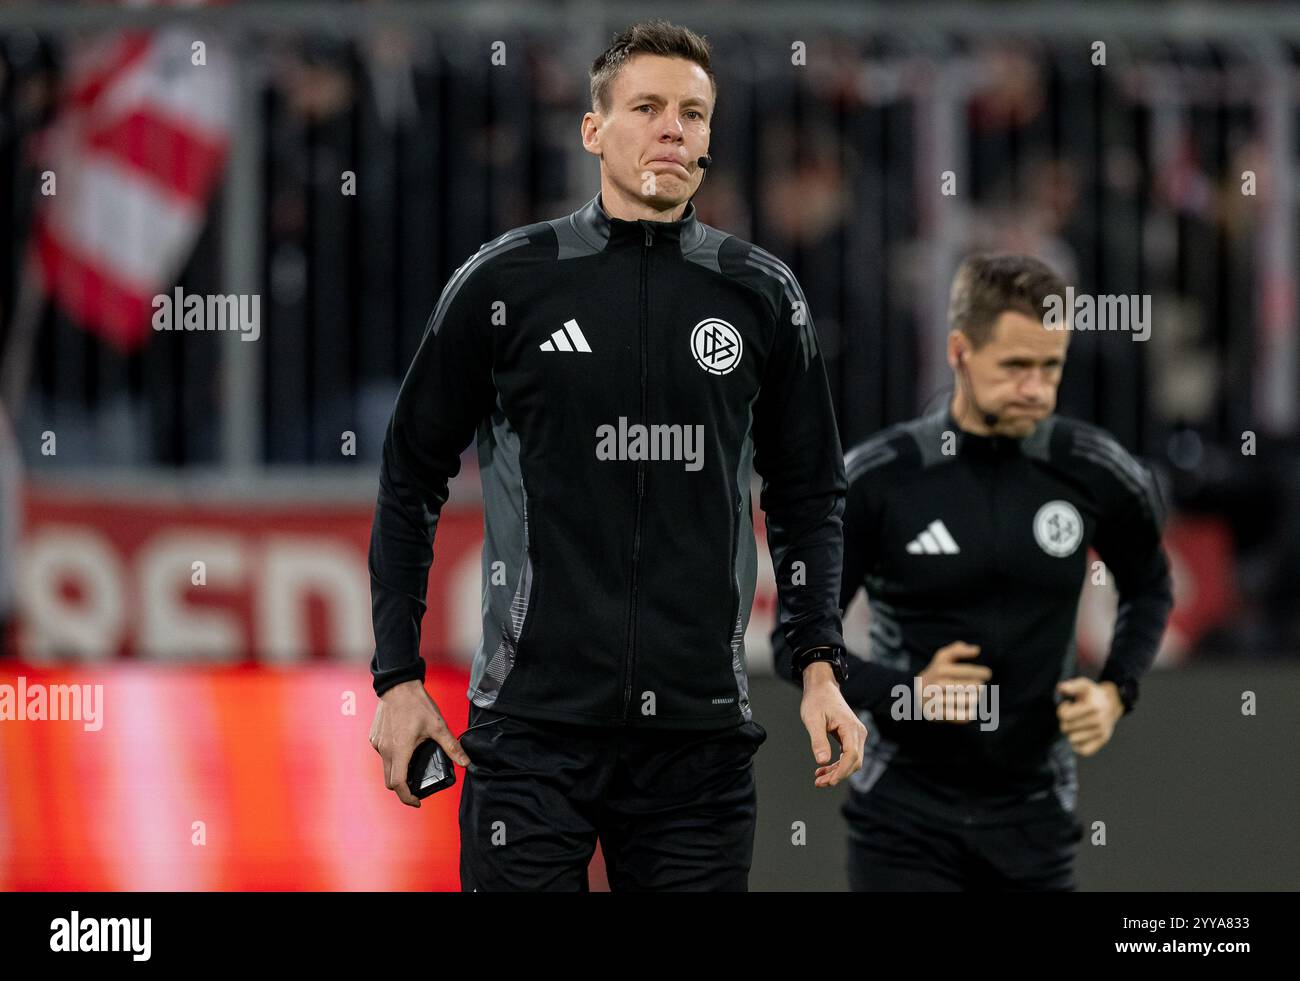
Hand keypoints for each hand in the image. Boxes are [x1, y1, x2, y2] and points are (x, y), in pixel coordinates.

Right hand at [368, 680, 469, 807]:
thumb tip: (465, 762)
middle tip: (417, 788)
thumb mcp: (438, 725)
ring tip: (412, 768)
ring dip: (397, 773)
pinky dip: (392, 759)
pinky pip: (382, 755)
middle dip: (403, 789)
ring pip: (385, 768)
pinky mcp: (374, 737)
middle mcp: (385, 750)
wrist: (398, 685)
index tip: (417, 801)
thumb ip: (451, 746)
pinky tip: (404, 750)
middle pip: (390, 781)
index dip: (407, 797)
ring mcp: (377, 744)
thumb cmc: (417, 703)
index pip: (399, 784)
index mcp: (400, 750)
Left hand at [799, 661, 866, 787]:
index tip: (829, 782)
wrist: (822, 688)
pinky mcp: (851, 736)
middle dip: (838, 775)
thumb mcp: (813, 720)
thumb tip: (822, 761)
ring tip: (819, 779)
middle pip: (854, 762)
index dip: (841, 771)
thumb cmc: (817, 700)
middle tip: (819, 783)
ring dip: (837, 772)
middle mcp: (858, 732)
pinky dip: (837, 765)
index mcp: (850, 727)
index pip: (852, 756)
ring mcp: (856, 734)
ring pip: (852, 761)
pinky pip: (848, 755)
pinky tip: (824, 769)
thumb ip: (818, 740)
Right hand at [917, 641, 991, 722]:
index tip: (987, 673)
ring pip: (967, 702)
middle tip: (980, 686)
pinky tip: (969, 708)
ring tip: (975, 696)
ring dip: (974, 699)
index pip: (968, 671)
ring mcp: (937, 701)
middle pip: (970, 687)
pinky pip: (962, 717)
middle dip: (979, 686)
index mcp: (940, 669)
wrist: (916, 693)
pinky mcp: (938, 715)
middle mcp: (937, 685)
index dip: (981, 672)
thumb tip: (977, 650)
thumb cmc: (936, 672)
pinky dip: (969, 713)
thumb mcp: (942, 657)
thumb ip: (958, 649)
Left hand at [1056, 677, 1122, 755]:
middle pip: (1066, 728)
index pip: (1064, 716)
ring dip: (1071, 732)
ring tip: (1077, 723)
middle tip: (1072, 715)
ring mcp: (1101, 733)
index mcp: (1093, 707)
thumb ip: (1071, 685)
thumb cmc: (1094, 694)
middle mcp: (1098, 721)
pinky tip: (1079, 734)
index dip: (1062, 709)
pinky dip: (1078, 745)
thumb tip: (1060, 688)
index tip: (1068, 705)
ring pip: (1072, 740)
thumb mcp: (1083, 685)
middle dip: (1065, 721)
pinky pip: (1083, 750)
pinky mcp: (1102, 741)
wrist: (1112, 702)